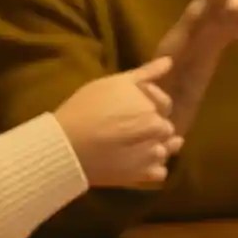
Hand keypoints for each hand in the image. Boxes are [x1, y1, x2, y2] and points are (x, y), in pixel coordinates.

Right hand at [54, 57, 183, 187]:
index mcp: (153, 107)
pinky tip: (135, 162)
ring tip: (132, 146)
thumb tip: (170, 61)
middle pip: (165, 127)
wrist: (67, 146)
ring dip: (155, 147)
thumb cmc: (86, 108)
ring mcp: (153, 155)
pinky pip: (160, 172)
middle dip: (152, 126)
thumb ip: (147, 73)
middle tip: (128, 128)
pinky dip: (152, 168)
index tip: (129, 108)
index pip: (165, 104)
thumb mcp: (114, 83)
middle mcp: (158, 130)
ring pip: (165, 149)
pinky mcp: (143, 176)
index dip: (150, 104)